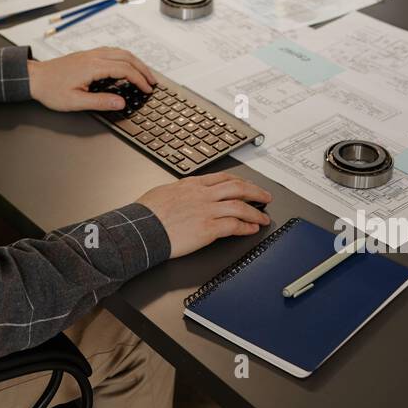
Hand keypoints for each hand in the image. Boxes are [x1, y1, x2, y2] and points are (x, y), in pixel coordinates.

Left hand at [27, 46, 158, 111]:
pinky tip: (126, 66)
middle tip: (152, 82)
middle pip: (127, 57)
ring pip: (120, 52)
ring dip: (135, 62)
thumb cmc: (51, 90)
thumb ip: (100, 102)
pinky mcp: (87, 55)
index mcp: (93, 66)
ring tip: (144, 74)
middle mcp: (94, 56)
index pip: (125, 70)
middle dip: (143, 69)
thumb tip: (121, 102)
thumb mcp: (76, 102)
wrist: (34, 78)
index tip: (147, 90)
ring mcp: (90, 54)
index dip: (139, 80)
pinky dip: (125, 58)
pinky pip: (112, 52)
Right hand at [137, 173, 272, 258]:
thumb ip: (180, 191)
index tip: (248, 186)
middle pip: (237, 188)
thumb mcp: (164, 192)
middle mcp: (202, 194)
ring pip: (240, 206)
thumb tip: (184, 194)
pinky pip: (234, 225)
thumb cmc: (146, 214)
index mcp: (192, 184)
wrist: (141, 228)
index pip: (224, 178)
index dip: (240, 182)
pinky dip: (246, 227)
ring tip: (263, 217)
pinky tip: (252, 229)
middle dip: (255, 192)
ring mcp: (206, 210)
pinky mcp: (207, 228)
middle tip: (265, 197)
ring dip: (255, 212)